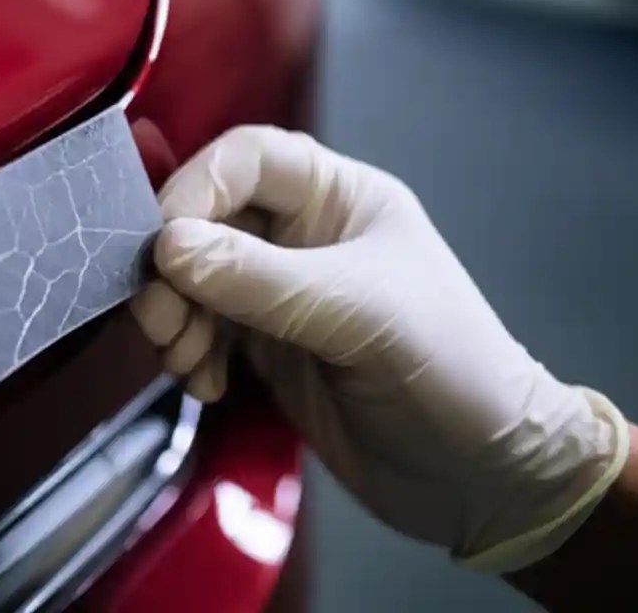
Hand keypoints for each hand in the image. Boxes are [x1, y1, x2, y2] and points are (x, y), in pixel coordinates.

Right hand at [131, 125, 627, 570]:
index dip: (195, 190)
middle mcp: (303, 236)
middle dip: (171, 269)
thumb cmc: (448, 370)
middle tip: (160, 319)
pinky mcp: (265, 346)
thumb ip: (257, 278)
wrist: (478, 476)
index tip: (162, 245)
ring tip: (185, 360)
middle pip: (204, 221)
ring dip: (173, 317)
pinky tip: (208, 385)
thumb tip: (167, 247)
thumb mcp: (355, 315)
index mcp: (339, 198)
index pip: (245, 160)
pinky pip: (200, 331)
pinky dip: (189, 355)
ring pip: (192, 280)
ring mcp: (280, 293)